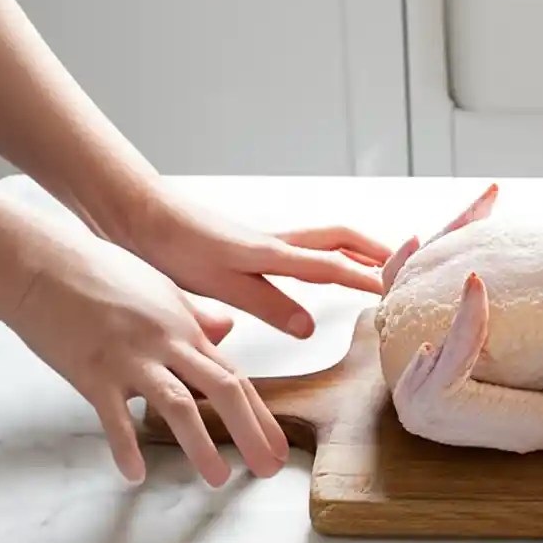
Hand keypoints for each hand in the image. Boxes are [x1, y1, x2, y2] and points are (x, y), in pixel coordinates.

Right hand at [8, 229, 289, 486]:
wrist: (44, 264)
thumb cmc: (101, 272)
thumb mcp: (163, 287)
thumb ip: (197, 314)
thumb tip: (226, 329)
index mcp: (185, 329)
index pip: (234, 376)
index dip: (260, 414)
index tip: (277, 444)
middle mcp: (167, 345)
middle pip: (222, 390)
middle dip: (250, 433)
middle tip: (268, 468)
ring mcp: (130, 360)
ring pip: (178, 405)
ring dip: (200, 445)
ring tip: (217, 478)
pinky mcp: (91, 372)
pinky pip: (113, 416)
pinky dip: (125, 445)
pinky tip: (135, 474)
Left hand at [123, 186, 392, 338]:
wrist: (140, 215)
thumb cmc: (175, 247)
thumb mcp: (221, 286)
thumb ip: (268, 304)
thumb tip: (310, 327)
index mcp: (273, 253)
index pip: (333, 266)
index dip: (366, 278)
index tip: (395, 289)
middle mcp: (276, 242)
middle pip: (339, 238)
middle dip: (373, 249)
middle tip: (401, 262)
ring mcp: (264, 239)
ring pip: (323, 237)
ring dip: (354, 247)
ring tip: (374, 261)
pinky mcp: (249, 243)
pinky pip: (303, 244)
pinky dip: (326, 250)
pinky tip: (318, 264)